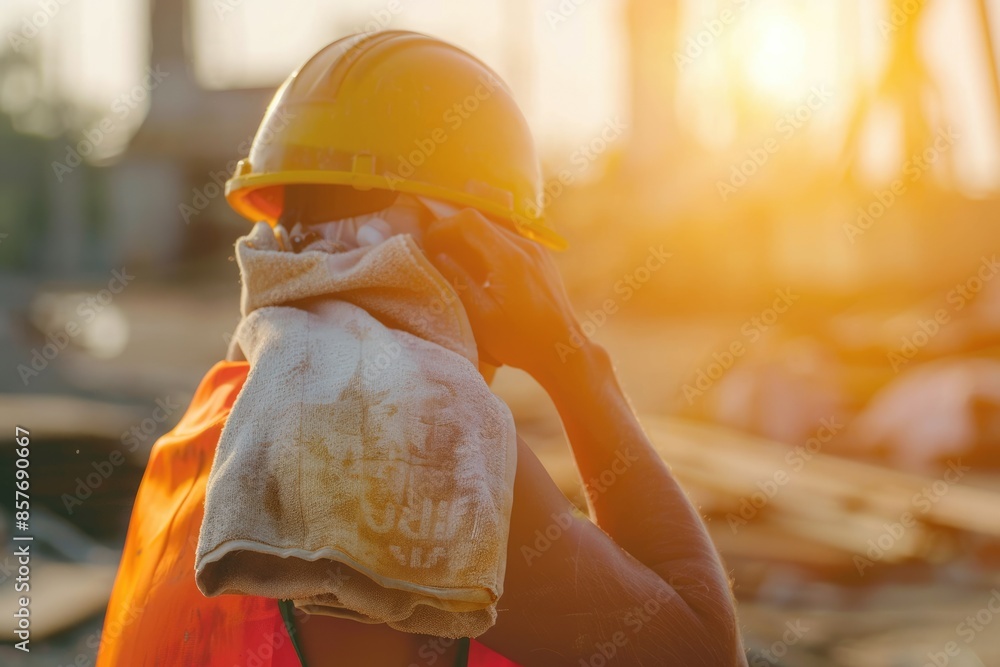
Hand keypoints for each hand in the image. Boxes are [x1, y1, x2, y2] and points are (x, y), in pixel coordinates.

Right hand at [424, 209, 587, 382]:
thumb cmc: (520, 341)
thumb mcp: (481, 318)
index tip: (429, 247)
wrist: (562, 350)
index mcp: (509, 259)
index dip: (443, 228)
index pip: (468, 221)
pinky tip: (483, 271)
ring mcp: (536, 249)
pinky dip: (489, 246)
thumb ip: (458, 283)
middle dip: (454, 233)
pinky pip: (508, 239)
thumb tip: (438, 257)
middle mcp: (525, 246)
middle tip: (438, 256)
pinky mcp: (541, 256)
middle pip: (481, 220)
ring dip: (471, 240)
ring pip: (494, 228)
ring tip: (459, 265)